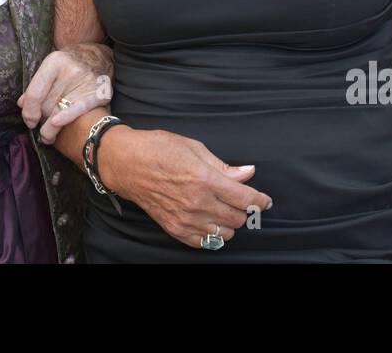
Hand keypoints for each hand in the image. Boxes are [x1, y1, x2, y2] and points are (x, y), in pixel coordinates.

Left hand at [18, 43, 112, 142]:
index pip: (35, 93)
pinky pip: (78, 110)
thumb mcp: (51, 67)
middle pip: (47, 105)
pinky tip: (56, 125)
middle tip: (41, 125)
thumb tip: (21, 104)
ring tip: (47, 136)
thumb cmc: (69, 65)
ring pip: (59, 111)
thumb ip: (36, 85)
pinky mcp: (99, 93)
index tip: (29, 121)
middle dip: (41, 119)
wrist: (99, 57)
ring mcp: (85, 81)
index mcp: (55, 62)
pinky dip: (65, 118)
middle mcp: (70, 70)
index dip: (29, 112)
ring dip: (49, 128)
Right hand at [99, 126, 271, 249]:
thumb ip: (224, 166)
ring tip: (226, 211)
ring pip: (224, 233)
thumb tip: (248, 173)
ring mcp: (185, 218)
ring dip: (231, 224)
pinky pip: (204, 242)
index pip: (245, 198)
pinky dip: (213, 235)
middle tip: (244, 202)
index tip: (264, 200)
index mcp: (205, 179)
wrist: (127, 163)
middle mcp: (197, 202)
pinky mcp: (174, 228)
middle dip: (246, 211)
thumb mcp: (195, 148)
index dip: (260, 200)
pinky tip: (212, 223)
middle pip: (238, 218)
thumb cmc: (159, 149)